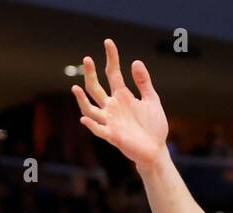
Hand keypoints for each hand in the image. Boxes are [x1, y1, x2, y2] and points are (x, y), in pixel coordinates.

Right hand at [72, 39, 168, 167]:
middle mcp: (112, 107)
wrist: (156, 150)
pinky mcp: (113, 136)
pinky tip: (84, 119)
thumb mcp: (152, 101)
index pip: (113, 74)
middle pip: (95, 88)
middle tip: (88, 58)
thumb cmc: (154, 127)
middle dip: (90, 74)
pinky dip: (91, 125)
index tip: (108, 42)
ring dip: (81, 99)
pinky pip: (98, 129)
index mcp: (122, 97)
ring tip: (76, 88)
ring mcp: (110, 121)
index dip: (111, 58)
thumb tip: (136, 61)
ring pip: (90, 109)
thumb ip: (144, 83)